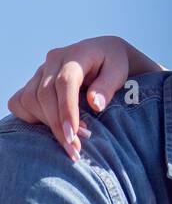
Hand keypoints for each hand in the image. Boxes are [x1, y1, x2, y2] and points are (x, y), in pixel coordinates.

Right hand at [7, 36, 154, 161]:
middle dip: (58, 125)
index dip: (67, 109)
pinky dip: (32, 119)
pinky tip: (52, 128)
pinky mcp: (33, 83)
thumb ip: (108, 86)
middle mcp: (53, 61)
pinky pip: (20, 102)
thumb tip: (95, 104)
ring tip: (71, 140)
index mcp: (76, 55)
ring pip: (30, 100)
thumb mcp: (119, 71)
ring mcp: (40, 71)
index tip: (73, 134)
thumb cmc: (114, 64)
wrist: (103, 54)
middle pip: (45, 94)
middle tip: (75, 148)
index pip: (65, 82)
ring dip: (47, 124)